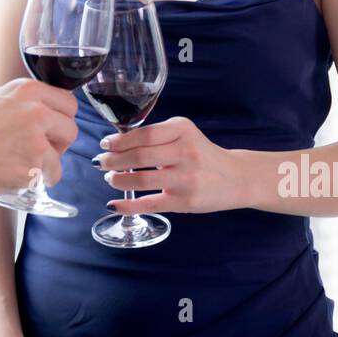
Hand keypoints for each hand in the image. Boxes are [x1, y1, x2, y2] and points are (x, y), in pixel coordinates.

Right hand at [0, 78, 78, 201]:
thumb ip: (24, 102)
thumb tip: (47, 110)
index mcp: (27, 90)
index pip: (68, 103)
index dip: (61, 119)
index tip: (51, 130)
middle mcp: (36, 111)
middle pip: (71, 129)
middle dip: (59, 143)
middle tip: (37, 151)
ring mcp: (35, 140)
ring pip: (61, 157)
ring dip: (47, 166)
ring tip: (20, 166)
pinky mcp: (31, 168)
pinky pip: (47, 177)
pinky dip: (34, 182)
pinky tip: (11, 175)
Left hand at [95, 116, 245, 213]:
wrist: (236, 178)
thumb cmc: (202, 154)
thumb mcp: (184, 135)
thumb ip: (157, 136)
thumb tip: (116, 144)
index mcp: (183, 130)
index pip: (144, 134)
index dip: (119, 141)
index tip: (105, 144)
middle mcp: (186, 152)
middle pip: (140, 156)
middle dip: (113, 160)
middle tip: (101, 162)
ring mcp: (187, 178)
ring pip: (143, 179)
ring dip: (119, 180)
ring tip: (111, 179)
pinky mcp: (186, 202)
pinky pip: (151, 204)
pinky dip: (129, 206)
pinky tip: (114, 205)